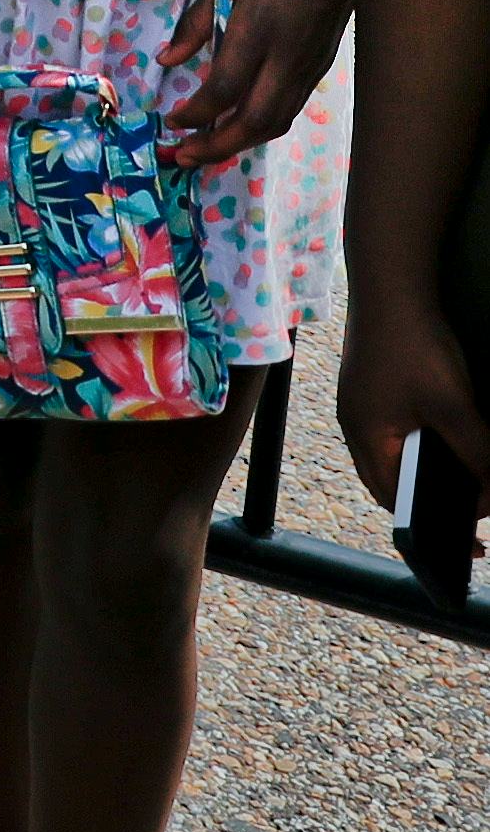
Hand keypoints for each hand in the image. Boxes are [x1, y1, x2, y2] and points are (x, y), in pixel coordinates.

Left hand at [163, 0, 360, 165]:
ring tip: (206, 152)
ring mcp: (308, 66)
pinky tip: (237, 129)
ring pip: (277, 122)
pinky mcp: (320, 69)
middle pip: (254, 119)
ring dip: (240, 144)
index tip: (172, 121)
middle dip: (218, 145)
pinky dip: (261, 127)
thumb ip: (196, 22)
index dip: (197, 112)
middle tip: (185, 157)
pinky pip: (289, 109)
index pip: (225, 86)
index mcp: (258, 27)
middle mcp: (287, 55)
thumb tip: (168, 60)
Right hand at [337, 285, 489, 532]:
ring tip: (463, 485)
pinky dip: (418, 449)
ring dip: (422, 474)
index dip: (432, 527)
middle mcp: (355, 424)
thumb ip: (476, 454)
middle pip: (389, 482)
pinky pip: (392, 432)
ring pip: (391, 456)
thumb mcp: (455, 408)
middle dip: (426, 505)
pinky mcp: (370, 386)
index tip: (469, 546)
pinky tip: (445, 443)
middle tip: (469, 520)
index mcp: (366, 437)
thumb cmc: (415, 348)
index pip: (396, 500)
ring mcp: (359, 404)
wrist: (391, 285)